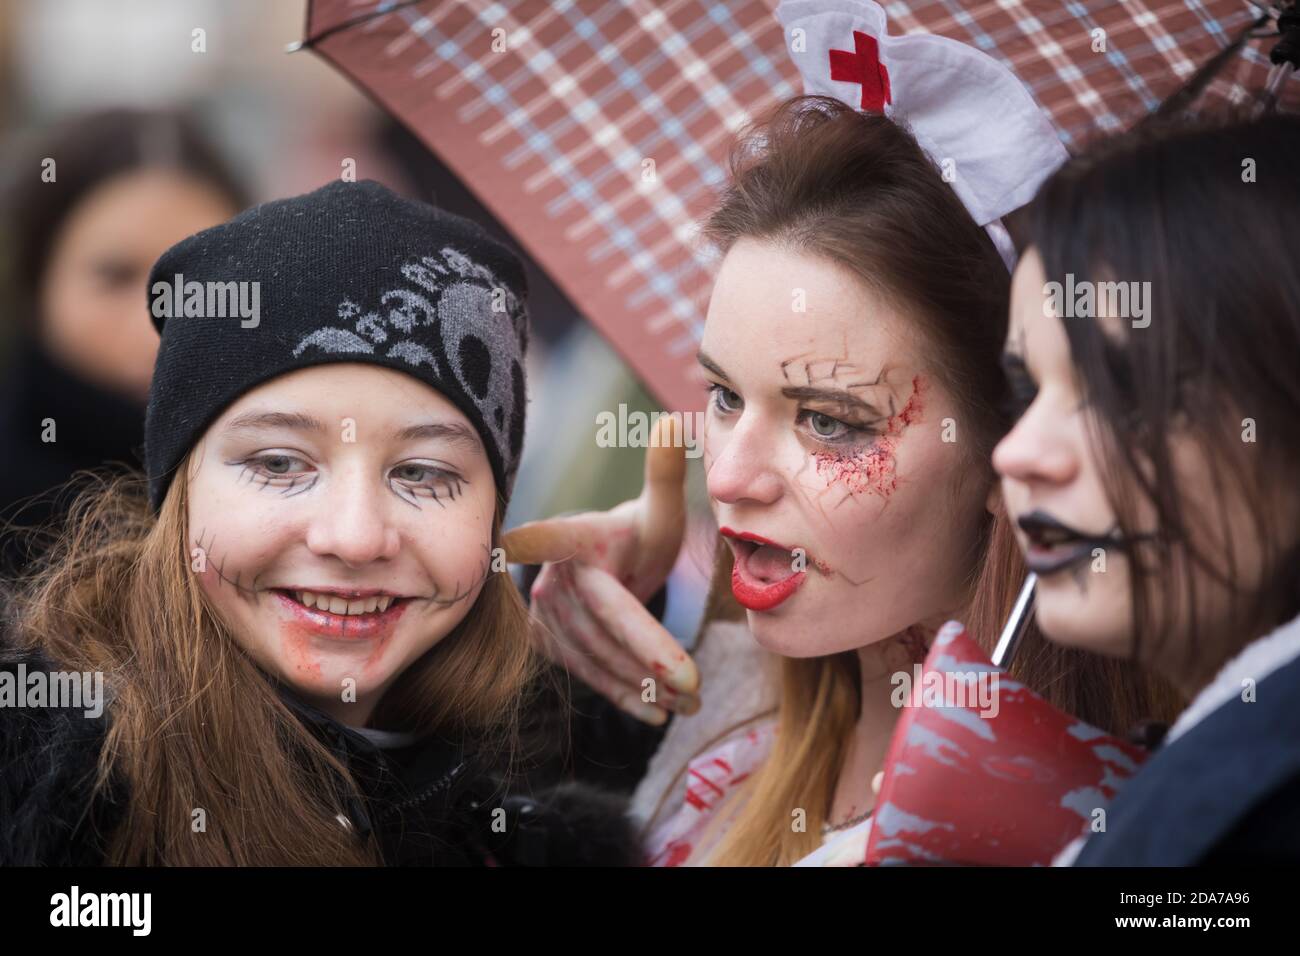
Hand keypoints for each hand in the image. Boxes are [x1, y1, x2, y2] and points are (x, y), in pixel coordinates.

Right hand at [503, 416, 699, 723]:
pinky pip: (585, 674)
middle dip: (644, 654)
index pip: (556, 537)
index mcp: (579, 534)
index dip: (534, 539)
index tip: (508, 541)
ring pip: (593, 653)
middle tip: (692, 686)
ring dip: (639, 684)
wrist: (612, 571)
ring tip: (689, 704)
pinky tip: (655, 714)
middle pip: (599, 616)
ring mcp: (546, 611)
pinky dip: (620, 696)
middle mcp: (553, 573)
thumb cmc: (640, 536)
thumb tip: (675, 419)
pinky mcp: (549, 643)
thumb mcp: (660, 510)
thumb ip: (666, 473)